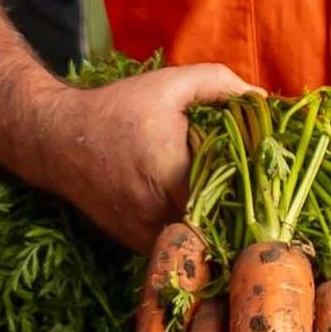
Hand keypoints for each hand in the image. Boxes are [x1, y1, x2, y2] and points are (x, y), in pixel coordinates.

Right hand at [28, 59, 253, 247]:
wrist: (57, 141)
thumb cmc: (118, 109)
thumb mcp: (169, 84)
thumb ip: (219, 83)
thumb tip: (265, 101)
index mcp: (173, 174)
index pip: (234, 196)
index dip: (259, 189)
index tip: (273, 178)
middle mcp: (159, 214)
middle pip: (221, 227)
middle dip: (244, 213)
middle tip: (266, 197)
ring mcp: (147, 236)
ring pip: (202, 244)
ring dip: (221, 228)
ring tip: (240, 208)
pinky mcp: (138, 246)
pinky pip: (180, 247)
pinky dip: (196, 234)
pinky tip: (206, 213)